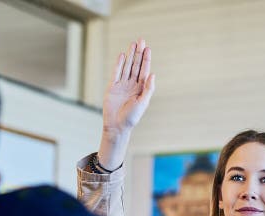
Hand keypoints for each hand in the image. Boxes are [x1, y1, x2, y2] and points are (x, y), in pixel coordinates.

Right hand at [97, 39, 154, 169]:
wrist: (117, 126)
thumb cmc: (132, 117)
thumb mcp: (143, 103)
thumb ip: (148, 89)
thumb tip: (152, 74)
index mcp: (141, 88)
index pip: (144, 71)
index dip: (146, 59)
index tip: (148, 48)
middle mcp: (132, 85)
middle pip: (135, 66)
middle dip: (138, 54)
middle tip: (141, 40)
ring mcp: (122, 85)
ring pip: (126, 67)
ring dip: (130, 56)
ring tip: (133, 44)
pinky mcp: (112, 87)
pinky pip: (116, 73)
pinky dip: (119, 64)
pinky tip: (122, 56)